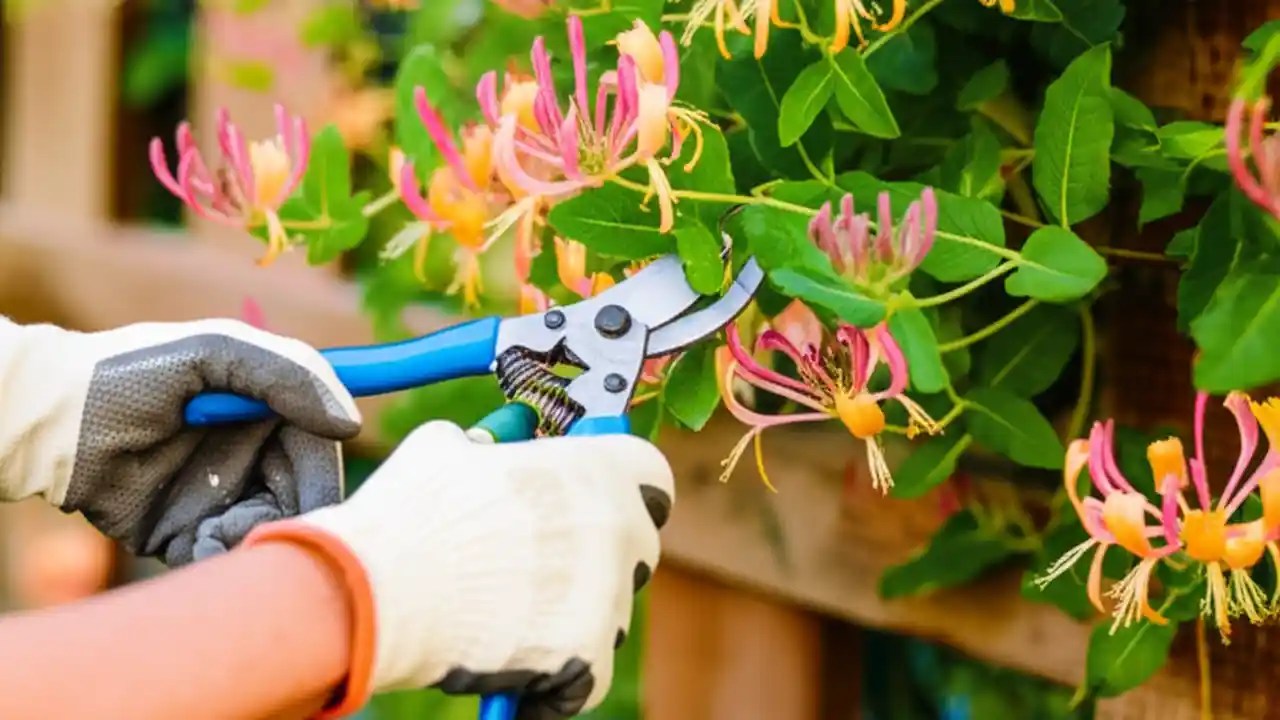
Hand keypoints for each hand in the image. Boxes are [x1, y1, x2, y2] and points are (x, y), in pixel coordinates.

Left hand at [0, 318, 360, 564]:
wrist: (50, 423)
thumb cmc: (128, 372)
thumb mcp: (214, 352)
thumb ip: (288, 375)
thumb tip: (351, 423)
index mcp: (263, 407)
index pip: (318, 441)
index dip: (328, 465)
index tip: (325, 489)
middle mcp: (248, 452)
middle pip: (304, 492)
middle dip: (298, 512)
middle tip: (273, 520)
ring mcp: (218, 495)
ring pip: (272, 529)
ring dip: (260, 536)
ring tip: (223, 529)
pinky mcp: (186, 534)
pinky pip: (226, 557)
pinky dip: (226, 557)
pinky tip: (206, 544)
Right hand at [245, 420, 674, 719]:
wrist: (380, 594)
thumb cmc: (411, 514)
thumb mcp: (448, 448)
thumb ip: (491, 440)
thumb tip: (500, 437)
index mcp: (592, 470)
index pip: (651, 474)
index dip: (623, 483)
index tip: (597, 493)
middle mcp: (614, 529)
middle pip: (635, 544)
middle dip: (599, 552)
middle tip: (541, 559)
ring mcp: (607, 595)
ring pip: (612, 608)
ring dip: (578, 610)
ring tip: (511, 609)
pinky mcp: (588, 655)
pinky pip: (593, 671)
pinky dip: (562, 675)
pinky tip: (518, 659)